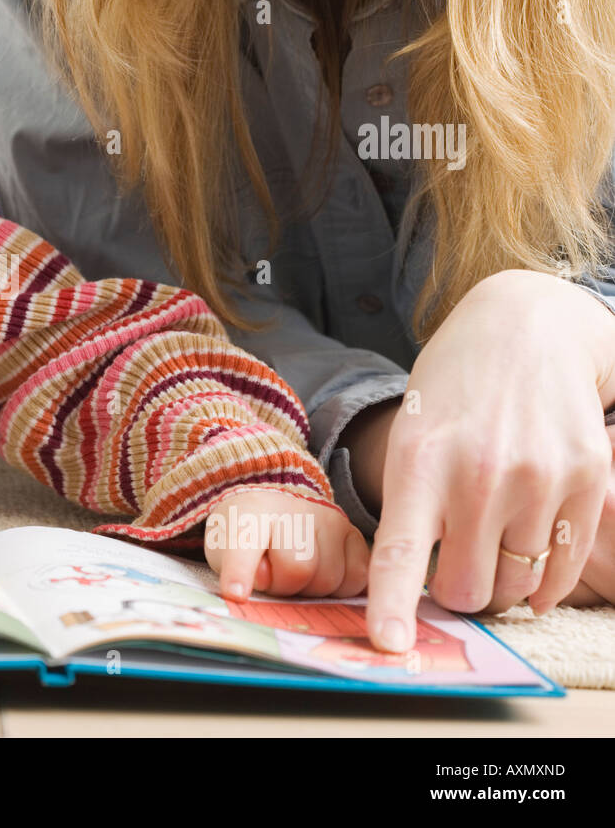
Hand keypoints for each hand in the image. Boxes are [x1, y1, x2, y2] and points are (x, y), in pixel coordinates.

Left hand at [204, 490, 368, 600]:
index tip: (235, 594)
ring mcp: (329, 519)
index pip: (245, 545)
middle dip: (283, 585)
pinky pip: (356, 578)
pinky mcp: (353, 533)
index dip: (240, 572)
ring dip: (310, 588)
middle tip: (274, 574)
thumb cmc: (246, 537)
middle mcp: (294, 509)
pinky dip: (339, 587)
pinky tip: (321, 573)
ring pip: (328, 579)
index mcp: (249, 512)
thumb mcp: (224, 552)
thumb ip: (232, 571)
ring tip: (295, 571)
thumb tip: (255, 586)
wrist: (273, 508)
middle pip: (298, 569)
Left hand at [365, 270, 614, 652]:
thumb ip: (414, 506)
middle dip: (458, 593)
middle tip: (455, 567)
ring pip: (517, 585)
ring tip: (491, 541)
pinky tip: (528, 551)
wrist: (522, 331)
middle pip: (467, 589)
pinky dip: (542, 577)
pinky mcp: (585, 478)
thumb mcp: (411, 436)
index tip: (389, 644)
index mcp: (419, 461)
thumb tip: (419, 588)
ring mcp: (538, 478)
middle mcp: (479, 473)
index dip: (393, 604)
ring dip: (502, 582)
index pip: (401, 550)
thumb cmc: (452, 393)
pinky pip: (561, 565)